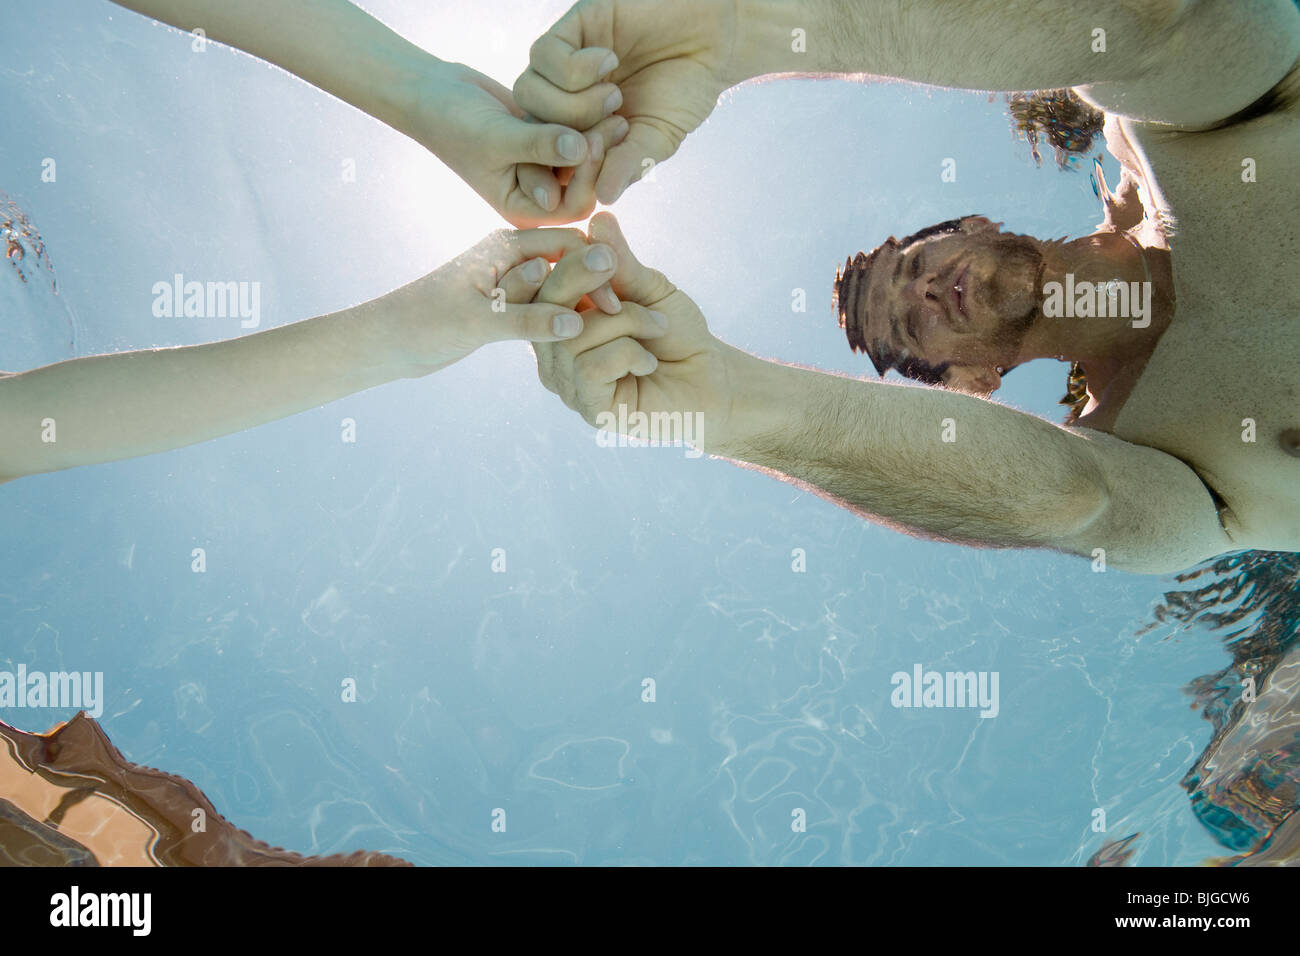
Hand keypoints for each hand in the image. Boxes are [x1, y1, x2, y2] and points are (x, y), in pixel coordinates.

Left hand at [398, 227, 624, 371]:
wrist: (390, 341)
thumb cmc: (425, 323)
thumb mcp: (479, 323)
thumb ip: (528, 320)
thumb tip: (576, 323)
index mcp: (507, 245)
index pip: (569, 245)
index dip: (597, 272)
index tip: (616, 306)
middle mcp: (512, 258)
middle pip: (570, 266)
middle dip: (598, 290)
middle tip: (627, 323)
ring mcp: (511, 282)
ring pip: (561, 291)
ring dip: (584, 310)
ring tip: (616, 336)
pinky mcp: (507, 306)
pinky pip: (547, 310)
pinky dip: (565, 323)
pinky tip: (586, 343)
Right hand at [408, 61, 630, 226]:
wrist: (435, 94)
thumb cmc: (453, 122)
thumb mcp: (496, 137)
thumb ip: (538, 144)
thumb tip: (579, 147)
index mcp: (525, 209)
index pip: (572, 206)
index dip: (588, 177)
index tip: (592, 139)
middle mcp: (539, 195)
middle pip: (586, 184)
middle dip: (598, 155)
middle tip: (616, 120)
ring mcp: (546, 168)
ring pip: (584, 157)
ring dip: (598, 132)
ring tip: (613, 102)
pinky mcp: (549, 142)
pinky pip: (577, 134)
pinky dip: (586, 118)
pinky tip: (599, 94)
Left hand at [514, 0, 737, 204]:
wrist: (709, 35)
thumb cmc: (685, 89)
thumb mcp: (659, 137)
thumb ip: (629, 163)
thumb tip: (604, 198)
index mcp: (582, 132)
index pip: (545, 162)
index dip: (557, 177)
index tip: (589, 182)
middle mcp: (563, 99)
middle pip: (530, 131)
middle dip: (571, 142)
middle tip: (617, 129)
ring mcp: (562, 64)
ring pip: (529, 94)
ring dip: (574, 104)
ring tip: (615, 95)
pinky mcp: (569, 29)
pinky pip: (543, 55)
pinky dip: (577, 68)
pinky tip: (610, 60)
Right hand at [533, 213, 734, 443]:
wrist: (710, 378)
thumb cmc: (676, 333)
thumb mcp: (648, 288)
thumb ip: (620, 260)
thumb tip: (598, 218)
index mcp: (560, 317)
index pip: (538, 282)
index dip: (568, 261)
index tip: (609, 258)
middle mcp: (553, 350)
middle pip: (544, 305)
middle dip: (586, 279)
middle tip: (624, 277)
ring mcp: (567, 382)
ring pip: (571, 335)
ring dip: (624, 321)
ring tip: (655, 328)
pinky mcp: (588, 408)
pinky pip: (588, 367)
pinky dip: (626, 355)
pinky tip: (647, 364)